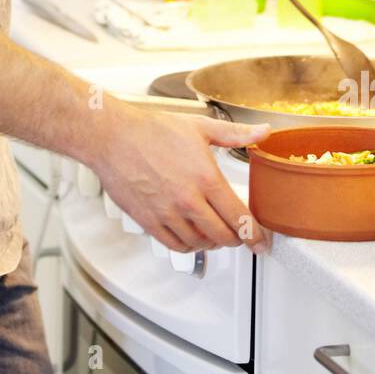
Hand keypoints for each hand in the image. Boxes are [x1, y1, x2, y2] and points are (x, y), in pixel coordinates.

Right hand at [92, 102, 271, 253]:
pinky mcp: (149, 221)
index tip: (261, 241)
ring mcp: (168, 214)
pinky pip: (176, 245)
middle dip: (237, 239)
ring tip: (215, 233)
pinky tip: (192, 236)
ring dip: (213, 242)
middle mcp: (188, 200)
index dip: (256, 236)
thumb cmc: (151, 130)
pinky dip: (189, 246)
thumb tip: (262, 132)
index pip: (240, 219)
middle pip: (224, 237)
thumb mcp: (200, 127)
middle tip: (240, 235)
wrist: (113, 137)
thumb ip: (235, 134)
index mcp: (206, 178)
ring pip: (201, 244)